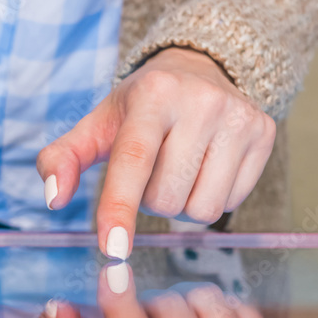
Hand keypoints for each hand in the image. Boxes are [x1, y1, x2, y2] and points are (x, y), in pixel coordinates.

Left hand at [37, 47, 275, 258]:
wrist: (199, 69)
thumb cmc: (140, 108)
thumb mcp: (98, 124)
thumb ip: (64, 158)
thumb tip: (53, 198)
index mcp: (153, 94)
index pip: (134, 161)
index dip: (120, 207)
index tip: (113, 248)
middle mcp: (201, 101)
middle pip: (167, 197)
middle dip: (149, 201)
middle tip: (151, 171)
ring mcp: (238, 116)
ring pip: (203, 208)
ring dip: (181, 205)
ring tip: (177, 170)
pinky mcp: (264, 132)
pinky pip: (232, 203)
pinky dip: (211, 198)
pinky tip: (205, 168)